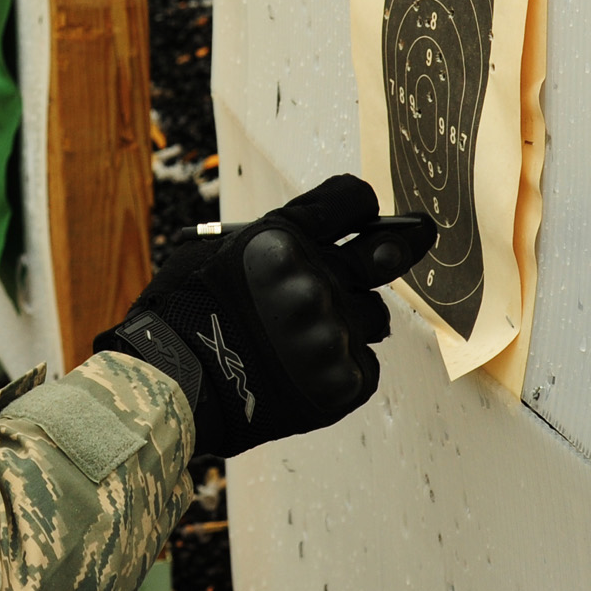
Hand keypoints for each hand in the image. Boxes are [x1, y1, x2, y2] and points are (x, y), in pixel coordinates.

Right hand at [94, 175, 434, 457]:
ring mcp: (331, 334)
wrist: (171, 390)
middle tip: (419, 235)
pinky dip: (342, 366)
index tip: (365, 211)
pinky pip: (363, 364)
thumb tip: (318, 236)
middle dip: (403, 242)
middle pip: (385, 253)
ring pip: (373, 316)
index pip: (353, 200)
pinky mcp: (342, 382)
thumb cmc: (184, 313)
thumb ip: (277, 239)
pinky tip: (306, 369)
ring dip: (350, 319)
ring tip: (307, 335)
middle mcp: (314, 281)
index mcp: (281, 239)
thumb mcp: (216, 250)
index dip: (360, 204)